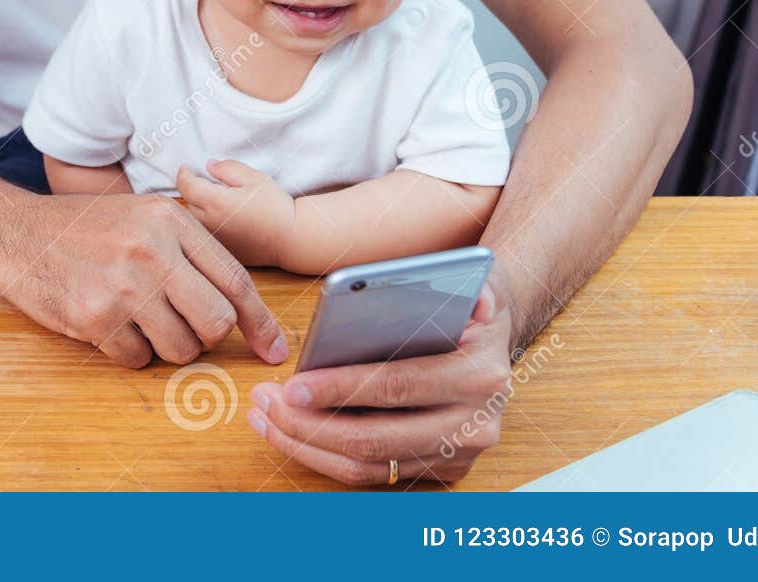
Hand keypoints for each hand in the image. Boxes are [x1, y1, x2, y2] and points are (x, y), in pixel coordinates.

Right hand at [0, 191, 288, 368]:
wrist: (17, 234)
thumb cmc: (86, 228)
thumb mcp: (143, 214)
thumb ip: (189, 248)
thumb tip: (240, 306)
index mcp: (170, 220)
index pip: (235, 280)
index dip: (260, 322)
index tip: (274, 349)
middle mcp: (152, 250)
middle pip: (216, 322)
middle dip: (206, 336)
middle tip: (184, 328)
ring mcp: (122, 286)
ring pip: (181, 348)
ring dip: (167, 346)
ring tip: (140, 320)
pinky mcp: (94, 318)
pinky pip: (138, 359)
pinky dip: (130, 352)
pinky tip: (110, 324)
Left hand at [176, 160, 294, 268]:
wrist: (290, 239)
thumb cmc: (275, 206)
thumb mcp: (254, 178)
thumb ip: (227, 168)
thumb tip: (208, 166)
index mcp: (215, 202)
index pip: (185, 185)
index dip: (183, 174)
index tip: (186, 168)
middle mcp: (209, 224)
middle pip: (188, 202)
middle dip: (196, 191)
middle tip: (214, 185)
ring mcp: (213, 240)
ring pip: (194, 220)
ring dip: (201, 209)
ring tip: (223, 204)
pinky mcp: (219, 251)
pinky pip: (205, 234)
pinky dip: (210, 225)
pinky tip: (229, 221)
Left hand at [246, 269, 516, 485]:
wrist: (493, 344)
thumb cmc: (468, 308)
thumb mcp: (475, 284)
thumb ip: (475, 288)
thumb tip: (479, 299)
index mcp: (479, 376)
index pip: (397, 386)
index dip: (341, 389)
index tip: (292, 387)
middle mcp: (472, 424)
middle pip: (375, 439)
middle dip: (310, 425)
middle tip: (265, 402)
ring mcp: (455, 454)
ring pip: (368, 465)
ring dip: (308, 446)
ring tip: (265, 417)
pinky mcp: (437, 469)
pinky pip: (372, 473)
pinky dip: (325, 456)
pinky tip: (288, 430)